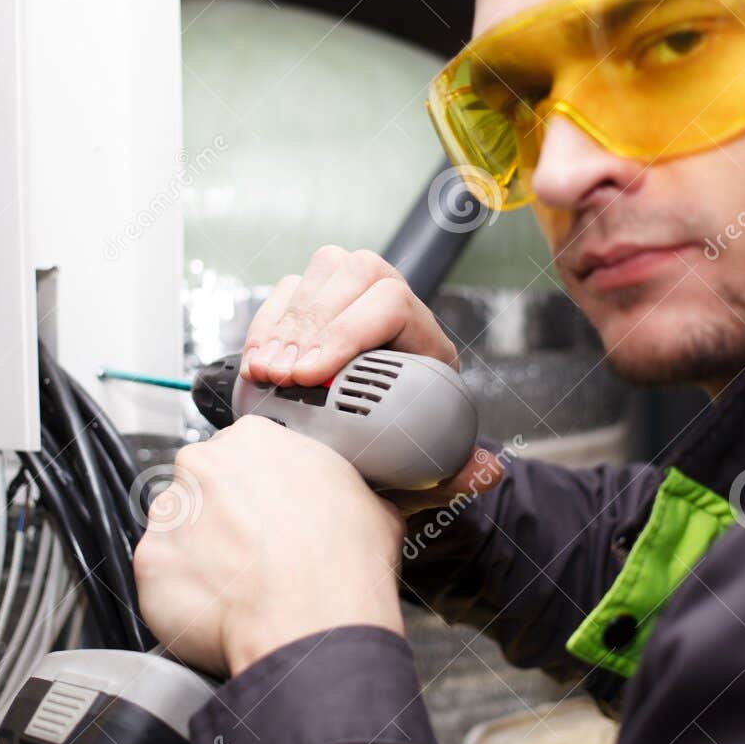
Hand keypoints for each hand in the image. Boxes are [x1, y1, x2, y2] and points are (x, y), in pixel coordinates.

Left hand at [133, 416, 405, 677]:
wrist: (313, 625)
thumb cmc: (342, 567)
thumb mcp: (371, 505)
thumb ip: (343, 489)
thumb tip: (353, 504)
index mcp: (255, 438)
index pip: (245, 453)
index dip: (260, 489)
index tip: (269, 512)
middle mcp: (203, 465)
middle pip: (204, 486)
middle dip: (224, 517)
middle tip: (256, 553)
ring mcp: (170, 513)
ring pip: (180, 530)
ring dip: (202, 554)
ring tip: (241, 586)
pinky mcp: (149, 563)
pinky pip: (163, 576)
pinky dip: (184, 593)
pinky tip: (220, 607)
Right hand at [240, 246, 498, 504]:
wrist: (376, 451)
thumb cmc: (403, 454)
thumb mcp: (428, 469)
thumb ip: (456, 473)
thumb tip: (487, 470)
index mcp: (427, 341)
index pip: (392, 304)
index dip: (347, 333)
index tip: (311, 377)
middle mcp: (393, 307)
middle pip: (357, 273)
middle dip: (310, 325)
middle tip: (281, 376)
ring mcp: (354, 298)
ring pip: (324, 269)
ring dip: (287, 320)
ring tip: (268, 370)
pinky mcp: (317, 302)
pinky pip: (289, 288)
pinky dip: (267, 321)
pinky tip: (257, 361)